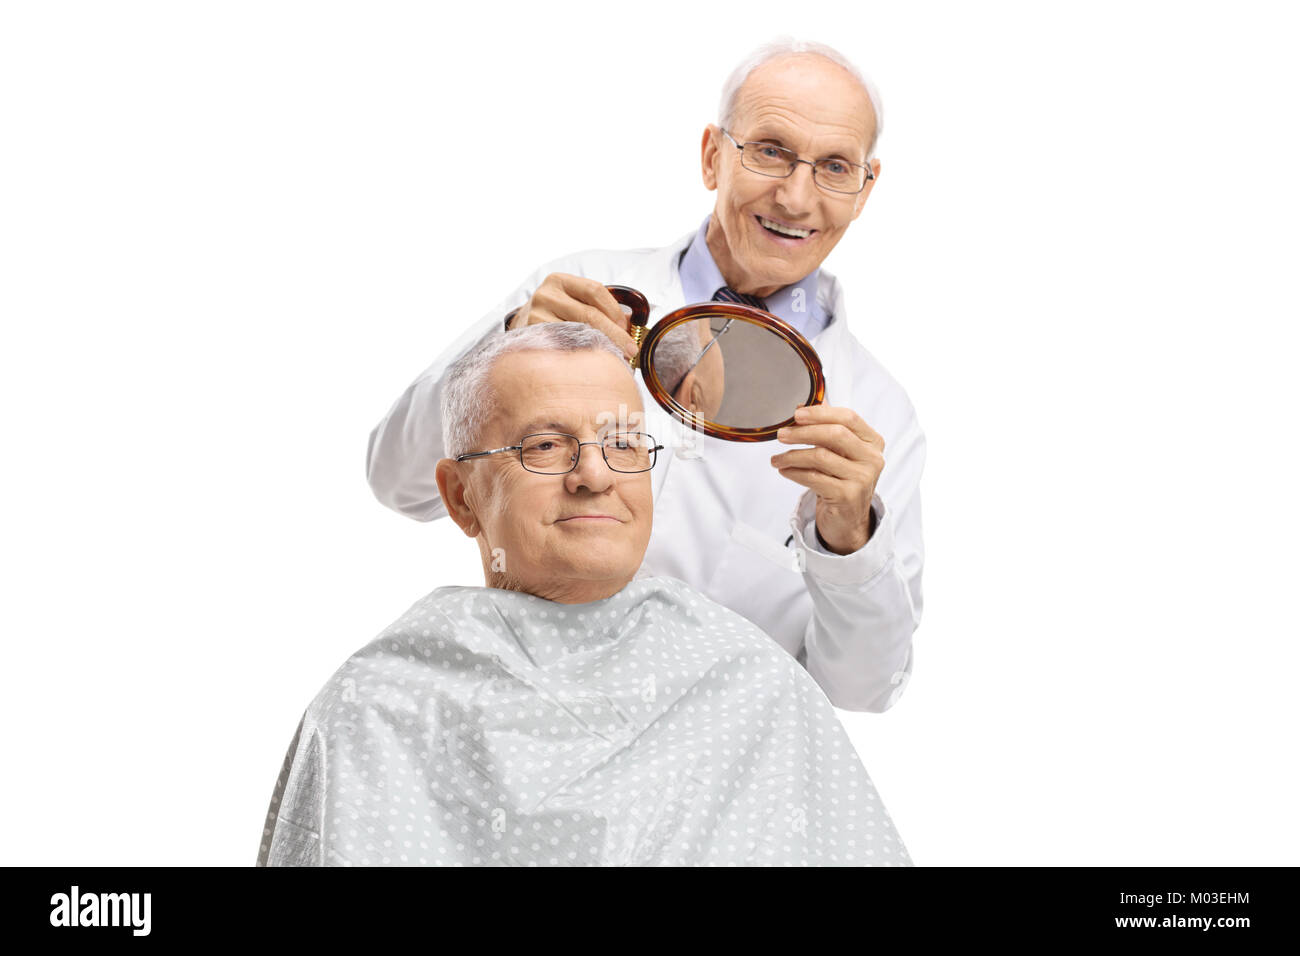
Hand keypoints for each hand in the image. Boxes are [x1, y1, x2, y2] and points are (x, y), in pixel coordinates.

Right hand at [507, 273, 639, 358]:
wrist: (521, 327)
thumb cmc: (555, 314)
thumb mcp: (573, 301)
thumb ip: (598, 306)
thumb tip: (630, 324)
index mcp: (559, 281)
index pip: (595, 290)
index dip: (615, 310)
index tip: (628, 328)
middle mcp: (545, 295)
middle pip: (589, 314)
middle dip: (614, 334)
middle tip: (630, 350)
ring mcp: (536, 316)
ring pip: (578, 333)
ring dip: (600, 347)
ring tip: (614, 357)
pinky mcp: (532, 337)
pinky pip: (564, 348)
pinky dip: (581, 355)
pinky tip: (591, 362)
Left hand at [770, 403, 883, 553]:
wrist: (848, 519)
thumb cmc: (841, 480)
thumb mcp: (838, 452)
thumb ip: (826, 426)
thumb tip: (803, 405)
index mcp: (872, 441)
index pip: (848, 417)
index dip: (820, 413)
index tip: (797, 414)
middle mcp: (872, 458)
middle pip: (835, 434)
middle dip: (803, 432)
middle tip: (781, 434)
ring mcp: (862, 478)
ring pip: (820, 457)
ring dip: (793, 456)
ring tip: (777, 459)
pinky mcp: (847, 496)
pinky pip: (813, 478)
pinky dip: (794, 472)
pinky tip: (785, 470)